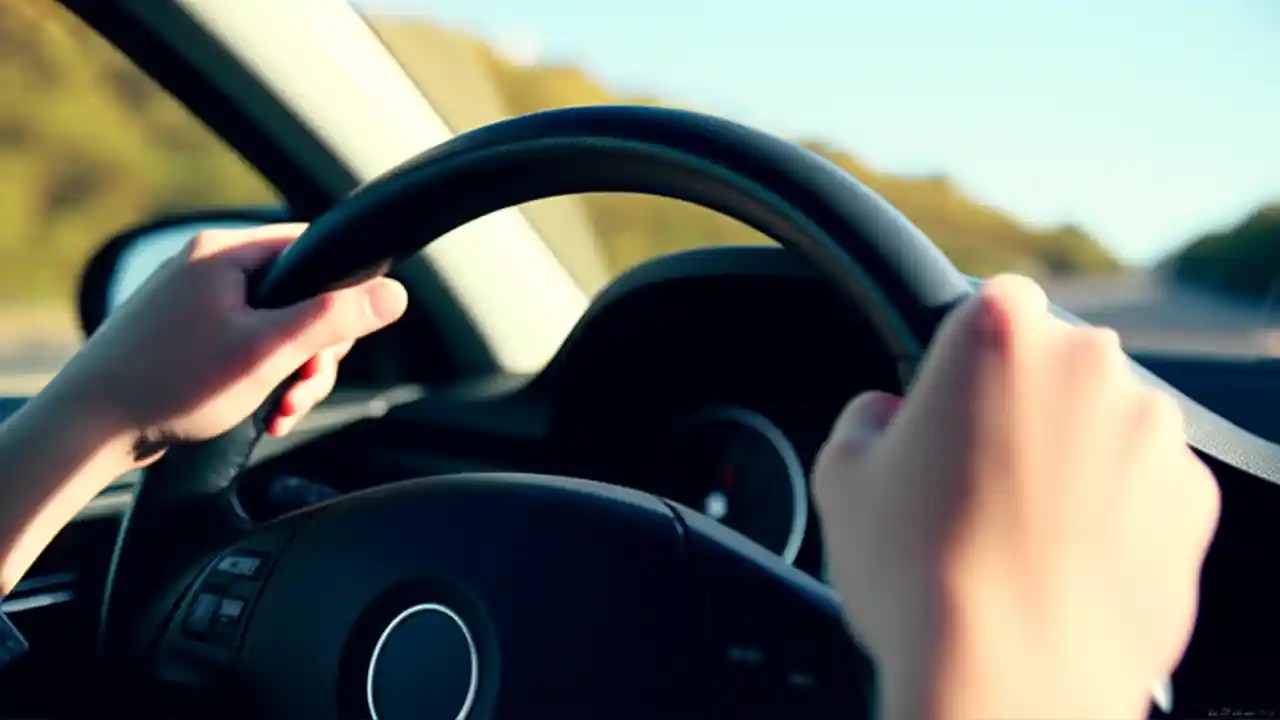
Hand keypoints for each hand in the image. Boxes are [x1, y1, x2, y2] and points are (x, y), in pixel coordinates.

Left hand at [50, 223, 407, 456]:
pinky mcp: (186, 335)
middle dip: (315, 351)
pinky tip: (262, 412)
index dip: (342, 293)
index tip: (341, 340)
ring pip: (276, 328)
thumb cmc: (170, 384)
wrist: (88, 429)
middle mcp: (208, 267)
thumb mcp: (268, 352)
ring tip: (281, 411)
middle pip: (300, 296)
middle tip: (302, 390)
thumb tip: (395, 295)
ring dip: (292, 374)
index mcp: (225, 253)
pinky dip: (262, 379)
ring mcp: (194, 302)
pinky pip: (247, 346)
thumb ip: (334, 320)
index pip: (313, 248)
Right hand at [812, 275, 1219, 718]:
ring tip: (1017, 530)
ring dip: (1071, 456)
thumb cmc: (917, 572)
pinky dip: (1115, 510)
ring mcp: (1152, 431)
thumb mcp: (842, 477)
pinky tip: (1063, 559)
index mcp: (999, 332)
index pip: (991, 305)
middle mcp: (1089, 364)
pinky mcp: (1192, 498)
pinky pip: (1145, 486)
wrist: (1006, 678)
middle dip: (1020, 406)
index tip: (950, 403)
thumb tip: (884, 415)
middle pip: (1054, 363)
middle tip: (973, 478)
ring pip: (1103, 424)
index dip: (964, 355)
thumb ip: (865, 418)